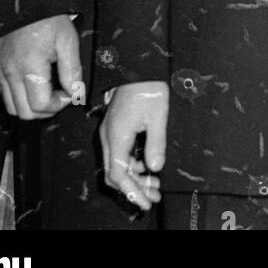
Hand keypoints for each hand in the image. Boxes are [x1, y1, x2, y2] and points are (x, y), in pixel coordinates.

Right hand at [0, 15, 83, 119]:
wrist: (28, 3)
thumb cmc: (50, 21)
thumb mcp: (68, 41)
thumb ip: (72, 71)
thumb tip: (75, 93)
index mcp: (30, 66)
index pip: (40, 105)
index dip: (59, 105)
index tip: (70, 93)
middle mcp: (11, 72)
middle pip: (25, 113)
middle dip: (46, 110)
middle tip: (61, 96)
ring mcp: (1, 71)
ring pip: (13, 108)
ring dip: (32, 107)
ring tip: (49, 92)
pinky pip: (5, 96)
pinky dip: (21, 99)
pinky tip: (36, 86)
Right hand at [99, 82, 167, 211]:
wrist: (138, 65)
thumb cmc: (149, 87)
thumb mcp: (158, 115)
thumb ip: (156, 143)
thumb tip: (155, 169)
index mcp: (116, 135)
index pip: (118, 173)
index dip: (132, 191)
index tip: (146, 202)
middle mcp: (108, 137)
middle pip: (115, 173)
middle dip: (134, 189)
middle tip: (154, 198)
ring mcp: (109, 133)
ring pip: (116, 165)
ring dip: (134, 178)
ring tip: (154, 186)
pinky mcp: (114, 129)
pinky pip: (119, 155)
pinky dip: (132, 165)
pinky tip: (147, 167)